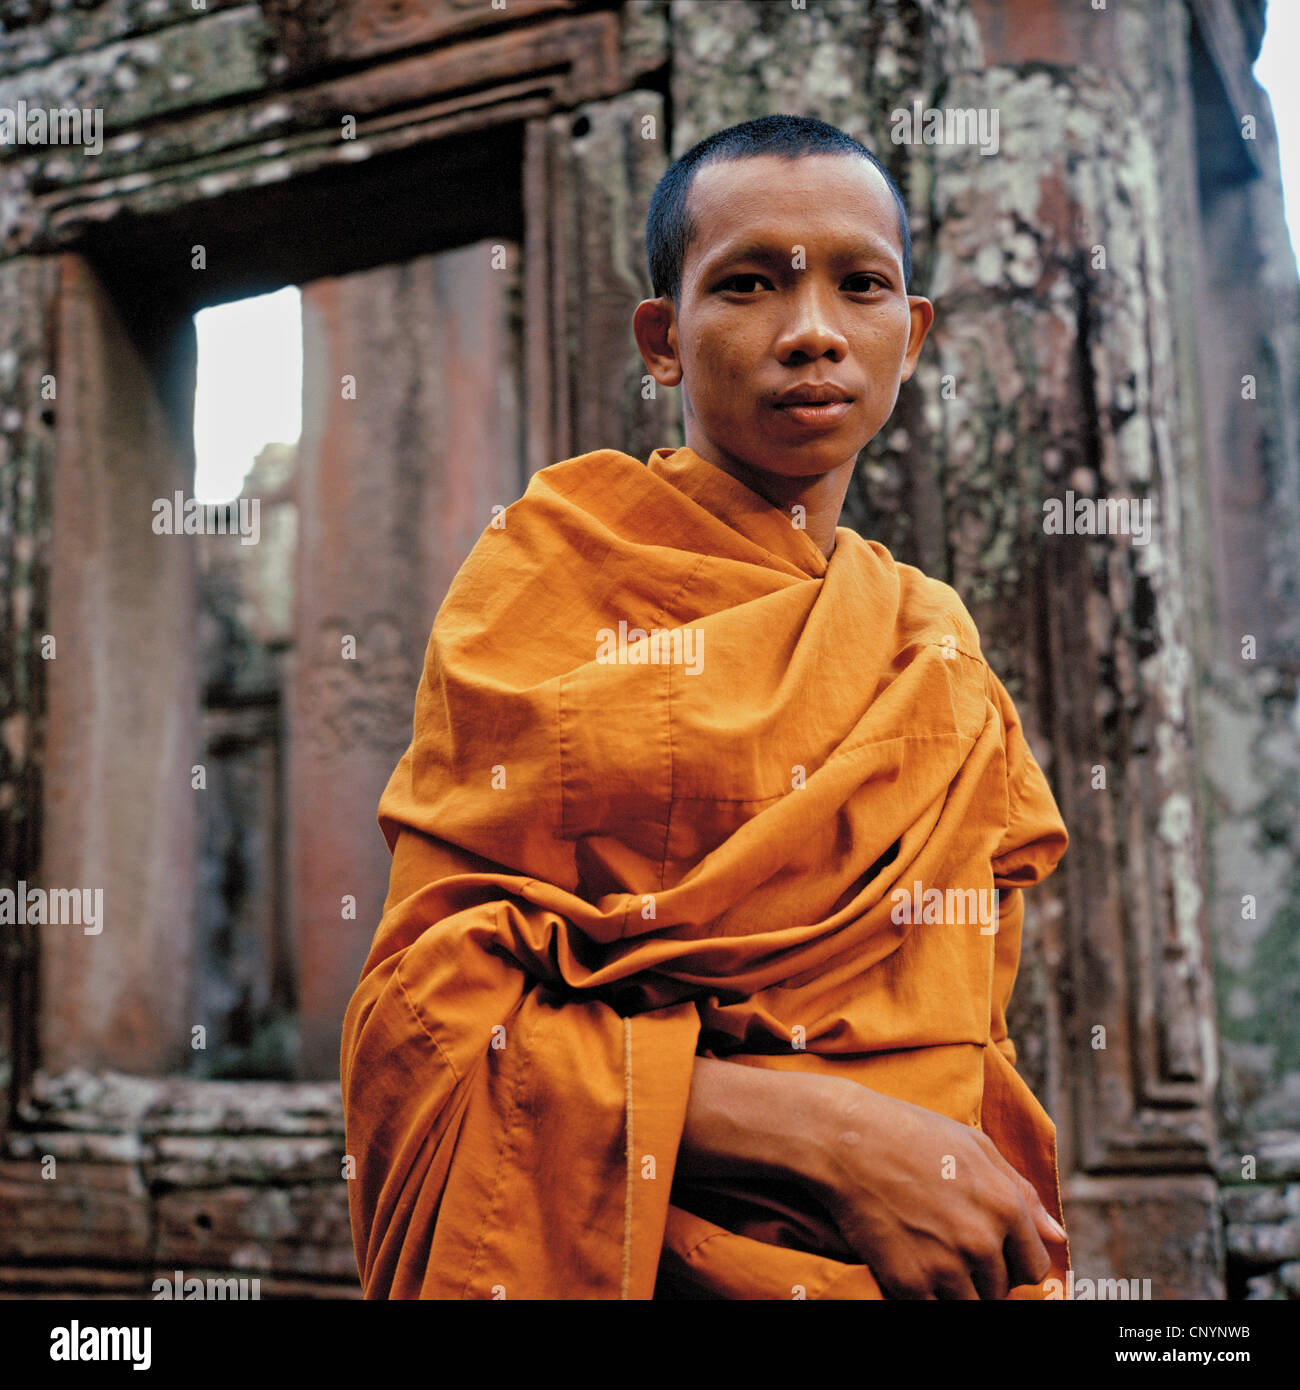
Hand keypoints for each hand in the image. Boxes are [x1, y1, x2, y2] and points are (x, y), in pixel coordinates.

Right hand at [812, 1082, 1060, 1298]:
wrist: (847, 1140)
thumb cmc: (912, 1134)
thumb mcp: (976, 1146)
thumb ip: (1022, 1192)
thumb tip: (1058, 1235)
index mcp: (1005, 1205)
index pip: (1033, 1267)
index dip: (1012, 1263)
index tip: (988, 1252)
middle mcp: (982, 1241)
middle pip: (999, 1290)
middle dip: (980, 1275)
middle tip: (947, 1246)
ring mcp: (945, 1266)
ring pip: (969, 1306)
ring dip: (952, 1290)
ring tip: (928, 1256)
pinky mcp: (909, 1283)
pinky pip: (931, 1310)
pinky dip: (922, 1296)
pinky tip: (906, 1266)